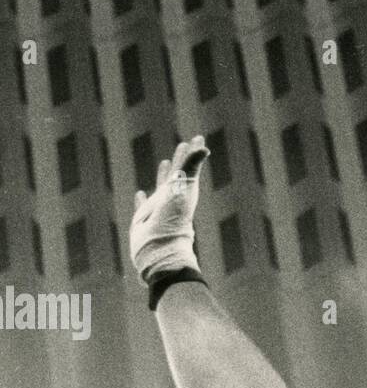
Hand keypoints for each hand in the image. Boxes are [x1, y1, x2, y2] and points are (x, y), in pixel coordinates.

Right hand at [129, 135, 209, 283]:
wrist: (161, 248)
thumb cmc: (173, 219)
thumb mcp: (183, 189)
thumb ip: (190, 167)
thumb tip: (204, 146)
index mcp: (182, 191)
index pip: (188, 166)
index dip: (193, 152)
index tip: (198, 138)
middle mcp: (171, 197)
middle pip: (177, 174)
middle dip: (181, 160)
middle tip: (183, 145)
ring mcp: (158, 208)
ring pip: (161, 187)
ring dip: (162, 175)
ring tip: (164, 163)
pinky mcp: (143, 220)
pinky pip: (142, 207)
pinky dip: (141, 200)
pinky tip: (140, 193)